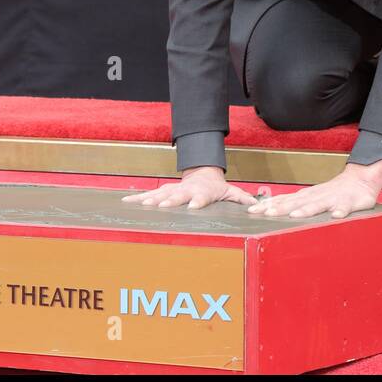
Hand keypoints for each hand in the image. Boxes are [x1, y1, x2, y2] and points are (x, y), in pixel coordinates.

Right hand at [121, 166, 259, 210]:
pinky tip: (126, 201)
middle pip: (178, 196)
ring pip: (161, 194)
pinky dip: (137, 198)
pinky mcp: (164, 192)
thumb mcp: (231, 192)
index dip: (198, 202)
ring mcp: (174, 190)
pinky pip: (150, 194)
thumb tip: (255, 206)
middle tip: (162, 206)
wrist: (202, 174)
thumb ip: (242, 200)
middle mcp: (187, 191)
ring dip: (151, 200)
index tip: (193, 207)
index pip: (201, 197)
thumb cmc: (216, 188)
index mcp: (204, 192)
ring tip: (142, 205)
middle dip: (170, 201)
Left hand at [247, 161, 381, 219]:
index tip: (252, 211)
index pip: (284, 200)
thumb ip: (295, 203)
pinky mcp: (349, 203)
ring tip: (294, 215)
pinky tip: (336, 217)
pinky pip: (345, 208)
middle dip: (280, 208)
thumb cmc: (334, 192)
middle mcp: (316, 197)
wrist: (361, 180)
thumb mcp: (312, 197)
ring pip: (318, 205)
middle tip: (264, 214)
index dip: (268, 206)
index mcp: (307, 196)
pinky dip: (340, 212)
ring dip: (306, 210)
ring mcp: (332, 199)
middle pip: (295, 202)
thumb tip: (271, 210)